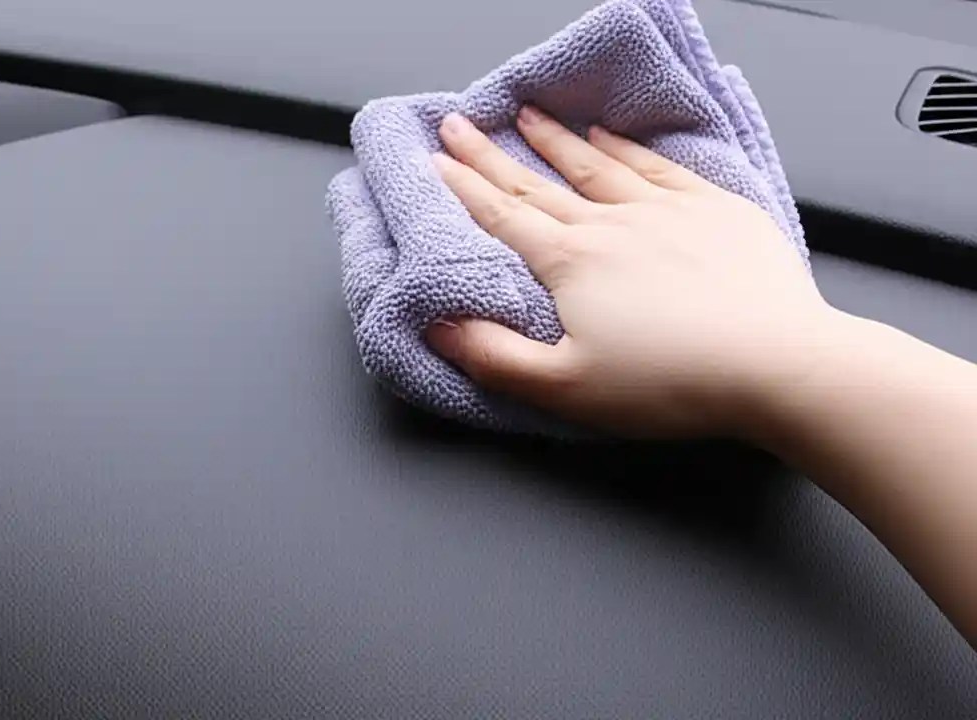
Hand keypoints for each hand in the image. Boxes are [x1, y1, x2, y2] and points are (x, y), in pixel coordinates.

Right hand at [426, 107, 839, 437]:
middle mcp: (611, 226)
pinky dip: (626, 147)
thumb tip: (438, 324)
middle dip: (491, 156)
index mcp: (571, 265)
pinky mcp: (715, 210)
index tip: (435, 161)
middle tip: (459, 125)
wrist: (777, 364)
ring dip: (555, 140)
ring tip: (524, 115)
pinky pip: (658, 167)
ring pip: (595, 166)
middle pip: (538, 185)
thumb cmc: (670, 385)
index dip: (463, 190)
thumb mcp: (566, 388)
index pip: (502, 218)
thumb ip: (495, 356)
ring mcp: (665, 212)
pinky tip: (607, 135)